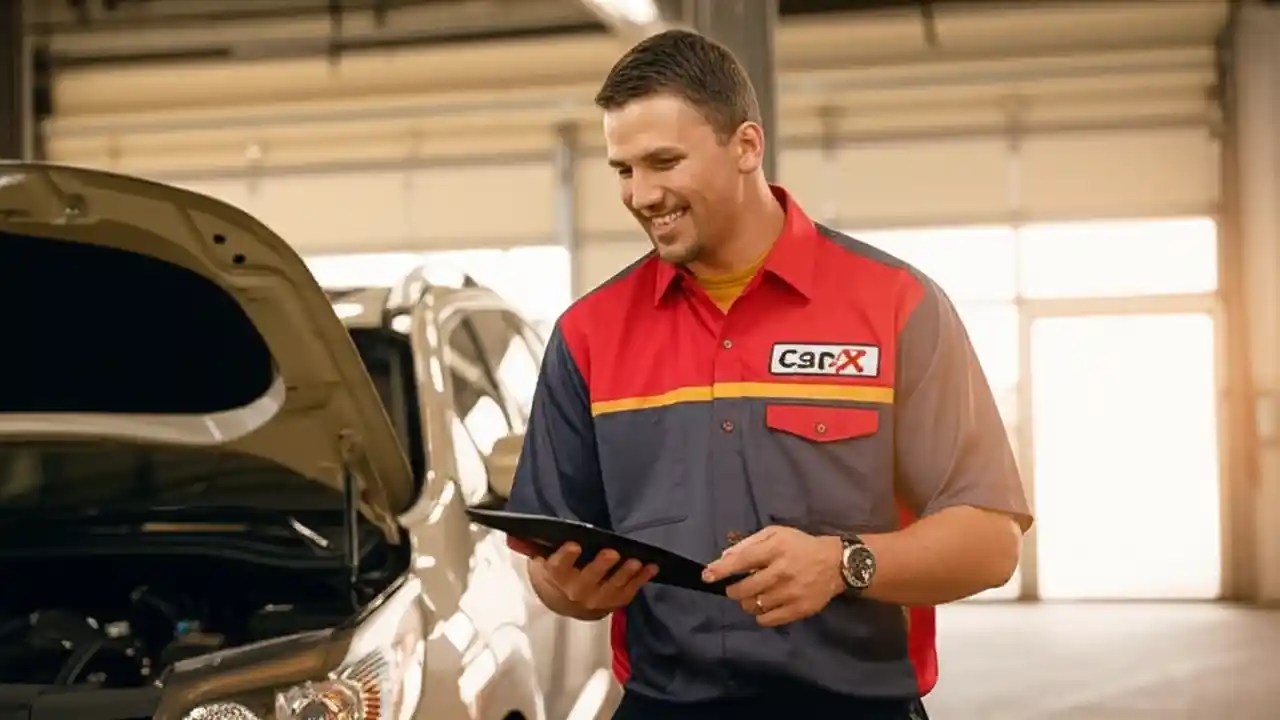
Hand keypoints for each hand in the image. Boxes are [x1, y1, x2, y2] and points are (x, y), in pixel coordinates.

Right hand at [532, 542, 658, 616]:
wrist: (566, 601)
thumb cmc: (557, 569)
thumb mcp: (541, 558)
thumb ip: (530, 545)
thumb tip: (512, 534)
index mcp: (556, 576)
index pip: (559, 567)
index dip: (566, 557)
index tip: (574, 545)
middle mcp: (576, 592)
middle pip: (588, 580)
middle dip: (601, 567)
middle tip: (612, 552)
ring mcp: (597, 600)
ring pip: (611, 588)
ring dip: (625, 574)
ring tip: (637, 561)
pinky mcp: (614, 603)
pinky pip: (628, 592)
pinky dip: (641, 580)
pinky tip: (651, 567)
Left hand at [701, 526, 844, 627]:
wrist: (836, 564)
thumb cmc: (800, 546)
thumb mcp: (775, 534)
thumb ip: (748, 544)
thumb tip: (724, 558)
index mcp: (775, 549)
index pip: (741, 561)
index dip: (720, 570)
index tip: (706, 576)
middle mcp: (782, 572)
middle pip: (744, 589)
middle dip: (733, 590)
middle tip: (735, 588)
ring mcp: (791, 593)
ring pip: (753, 606)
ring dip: (747, 602)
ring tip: (754, 595)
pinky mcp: (799, 610)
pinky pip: (767, 620)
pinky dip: (760, 615)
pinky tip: (765, 605)